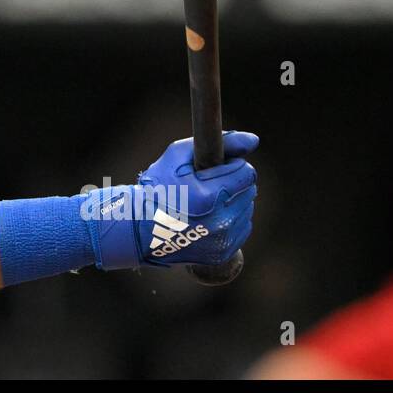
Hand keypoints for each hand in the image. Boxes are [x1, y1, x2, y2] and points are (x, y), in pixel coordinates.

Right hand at [80, 131, 258, 270]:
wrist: (139, 228)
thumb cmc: (156, 188)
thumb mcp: (178, 156)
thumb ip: (220, 143)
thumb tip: (253, 139)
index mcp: (211, 196)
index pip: (246, 173)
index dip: (231, 166)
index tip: (216, 168)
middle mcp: (222, 221)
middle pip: (249, 191)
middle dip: (233, 183)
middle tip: (208, 185)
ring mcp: (224, 240)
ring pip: (246, 209)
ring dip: (233, 202)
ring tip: (206, 203)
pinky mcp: (223, 252)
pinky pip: (241, 228)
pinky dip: (230, 220)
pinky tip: (209, 218)